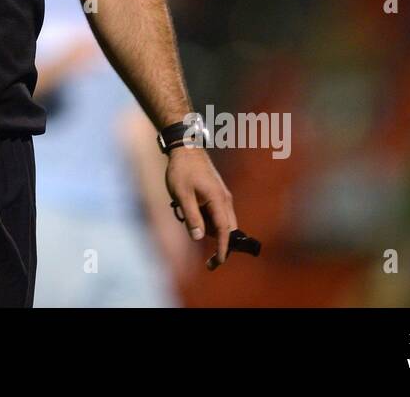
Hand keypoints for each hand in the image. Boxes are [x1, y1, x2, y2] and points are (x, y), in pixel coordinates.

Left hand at [165, 146, 237, 266]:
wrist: (185, 148)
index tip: (218, 262)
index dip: (223, 248)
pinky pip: (215, 213)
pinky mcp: (217, 193)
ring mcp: (222, 196)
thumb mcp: (182, 195)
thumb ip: (192, 217)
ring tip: (183, 211)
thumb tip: (199, 238)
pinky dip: (206, 218)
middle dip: (219, 243)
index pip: (225, 230)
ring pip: (221, 222)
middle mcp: (225, 200)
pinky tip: (187, 207)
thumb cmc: (182, 170)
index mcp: (218, 200)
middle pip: (227, 229)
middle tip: (208, 260)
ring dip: (208, 228)